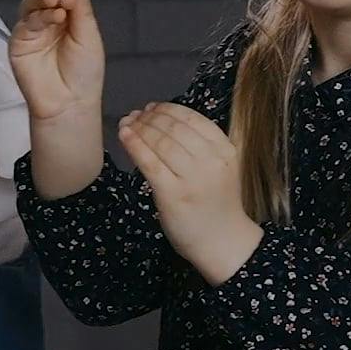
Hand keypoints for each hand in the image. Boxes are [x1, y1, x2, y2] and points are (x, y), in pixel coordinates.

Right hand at [12, 0, 106, 123]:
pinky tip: (54, 17)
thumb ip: (82, 11)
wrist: (70, 103)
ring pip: (31, 6)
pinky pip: (25, 24)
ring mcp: (32, 32)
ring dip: (44, 0)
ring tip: (58, 2)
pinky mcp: (18, 43)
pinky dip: (39, 17)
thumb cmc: (84, 73)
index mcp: (68, 20)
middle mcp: (48, 23)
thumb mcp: (89, 37)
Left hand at [118, 101, 248, 254]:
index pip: (193, 119)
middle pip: (174, 128)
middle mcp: (211, 161)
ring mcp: (192, 178)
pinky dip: (134, 145)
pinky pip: (150, 163)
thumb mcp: (221, 169)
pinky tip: (125, 135)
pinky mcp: (172, 194)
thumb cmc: (218, 204)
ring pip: (161, 142)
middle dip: (151, 117)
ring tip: (128, 123)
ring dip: (140, 128)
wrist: (223, 242)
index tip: (153, 107)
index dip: (169, 108)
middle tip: (137, 115)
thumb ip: (203, 147)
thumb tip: (165, 120)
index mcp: (225, 151)